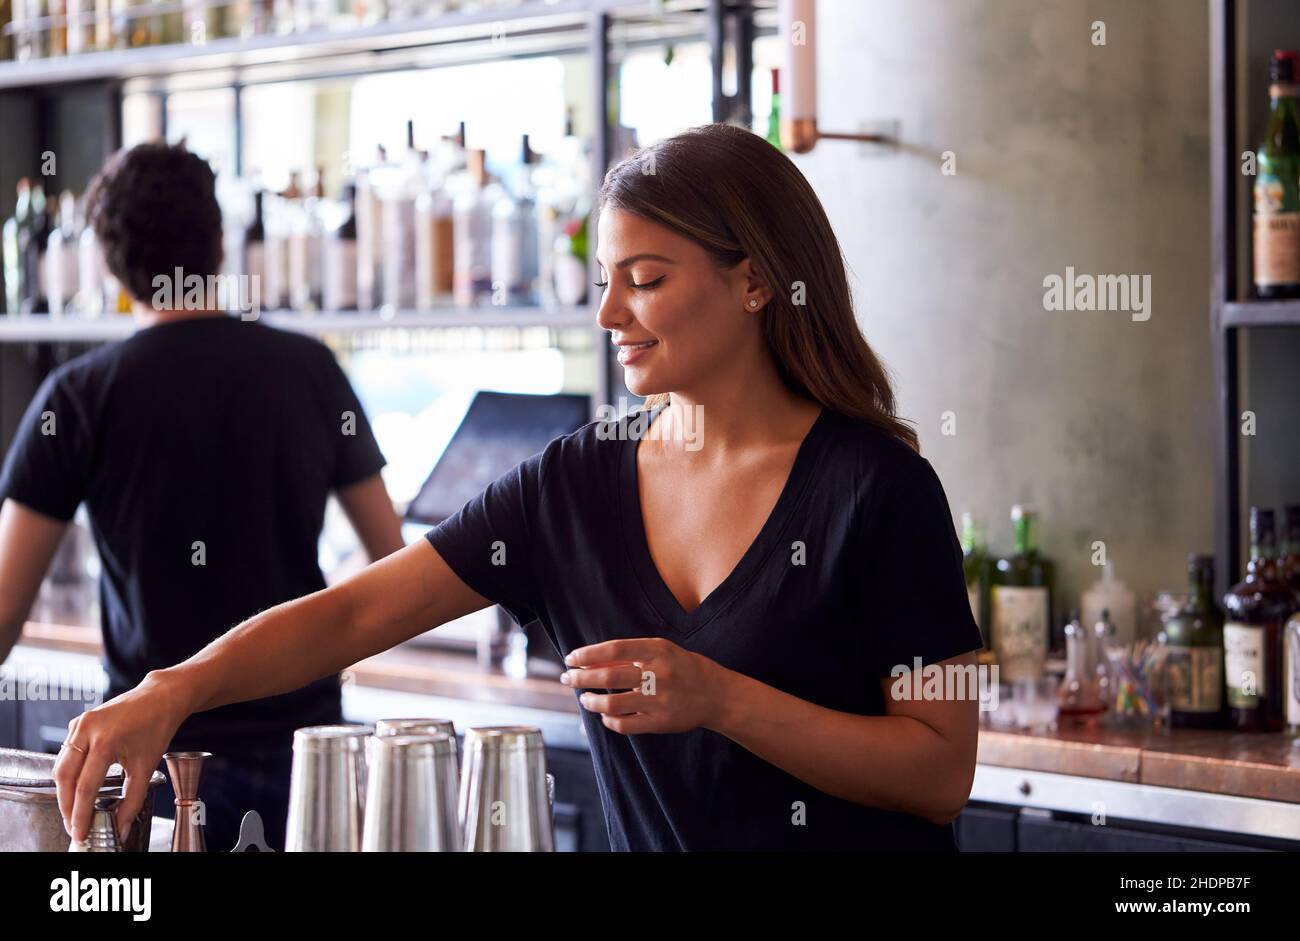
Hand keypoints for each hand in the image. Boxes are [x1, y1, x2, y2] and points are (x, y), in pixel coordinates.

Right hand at [53, 672, 191, 843]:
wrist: (161, 696)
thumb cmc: (157, 727)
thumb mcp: (147, 767)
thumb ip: (132, 801)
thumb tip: (121, 828)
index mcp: (105, 742)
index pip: (84, 788)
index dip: (80, 816)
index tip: (80, 834)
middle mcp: (86, 730)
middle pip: (65, 778)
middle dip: (66, 807)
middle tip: (74, 826)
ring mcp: (79, 723)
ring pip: (61, 765)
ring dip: (64, 790)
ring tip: (75, 811)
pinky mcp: (78, 721)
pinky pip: (66, 752)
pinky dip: (68, 772)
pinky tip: (77, 786)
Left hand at [561, 637, 730, 734]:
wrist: (715, 694)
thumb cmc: (682, 668)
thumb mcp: (660, 651)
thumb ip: (629, 655)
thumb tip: (589, 660)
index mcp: (657, 651)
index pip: (614, 650)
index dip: (588, 654)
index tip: (571, 658)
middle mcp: (658, 674)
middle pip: (608, 678)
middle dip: (581, 678)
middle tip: (567, 678)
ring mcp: (659, 701)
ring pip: (612, 705)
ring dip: (591, 702)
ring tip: (584, 699)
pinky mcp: (661, 723)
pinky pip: (625, 725)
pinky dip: (609, 721)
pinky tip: (605, 715)